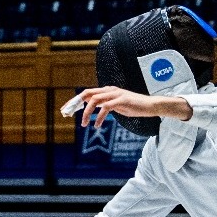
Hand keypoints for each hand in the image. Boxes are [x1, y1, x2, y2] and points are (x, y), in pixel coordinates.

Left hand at [66, 86, 191, 129]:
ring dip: (86, 112)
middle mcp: (109, 90)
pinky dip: (99, 117)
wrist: (150, 106)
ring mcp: (115, 94)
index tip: (66, 109)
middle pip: (87, 93)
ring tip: (83, 124)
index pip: (87, 93)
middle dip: (75, 103)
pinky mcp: (121, 100)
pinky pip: (106, 107)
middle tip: (67, 113)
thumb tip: (95, 109)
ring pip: (95, 99)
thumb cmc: (134, 107)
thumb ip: (106, 105)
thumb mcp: (116, 106)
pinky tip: (97, 125)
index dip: (75, 100)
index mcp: (107, 91)